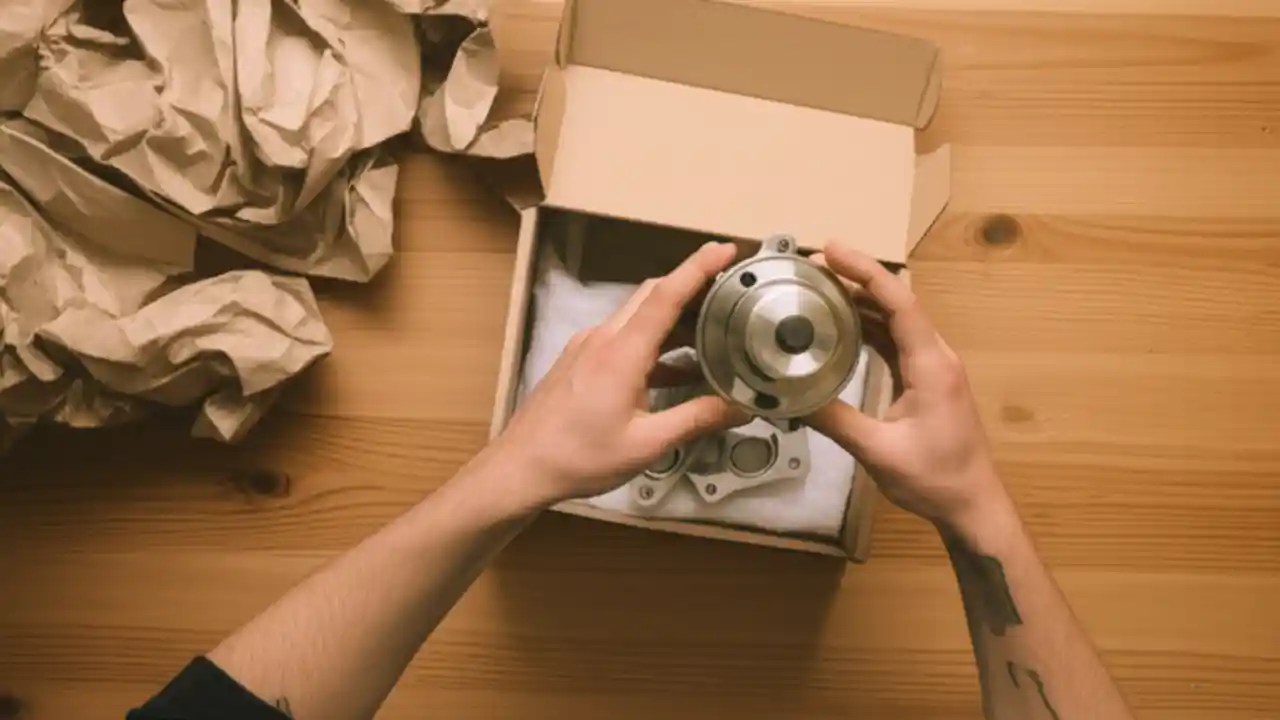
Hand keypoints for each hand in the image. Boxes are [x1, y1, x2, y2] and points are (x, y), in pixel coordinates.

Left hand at [487, 242, 748, 512]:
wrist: (521, 467)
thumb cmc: (578, 457)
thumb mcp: (646, 444)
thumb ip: (696, 419)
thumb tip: (739, 407)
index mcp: (621, 353)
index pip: (666, 295)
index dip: (698, 268)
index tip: (725, 249)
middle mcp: (602, 339)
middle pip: (652, 296)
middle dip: (691, 285)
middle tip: (728, 289)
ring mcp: (587, 347)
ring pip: (637, 316)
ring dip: (673, 318)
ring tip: (710, 331)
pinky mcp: (579, 361)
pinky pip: (622, 337)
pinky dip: (652, 342)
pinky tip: (675, 369)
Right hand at [807, 243, 1008, 532]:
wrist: (973, 505)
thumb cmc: (934, 479)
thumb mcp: (878, 452)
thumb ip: (835, 421)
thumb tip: (790, 398)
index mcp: (931, 364)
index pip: (898, 302)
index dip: (864, 271)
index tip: (830, 251)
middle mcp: (936, 356)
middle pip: (896, 302)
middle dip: (855, 278)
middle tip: (810, 268)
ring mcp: (933, 367)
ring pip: (895, 319)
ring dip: (860, 301)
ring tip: (818, 289)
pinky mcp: (927, 380)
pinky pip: (895, 340)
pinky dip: (867, 326)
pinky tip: (839, 327)